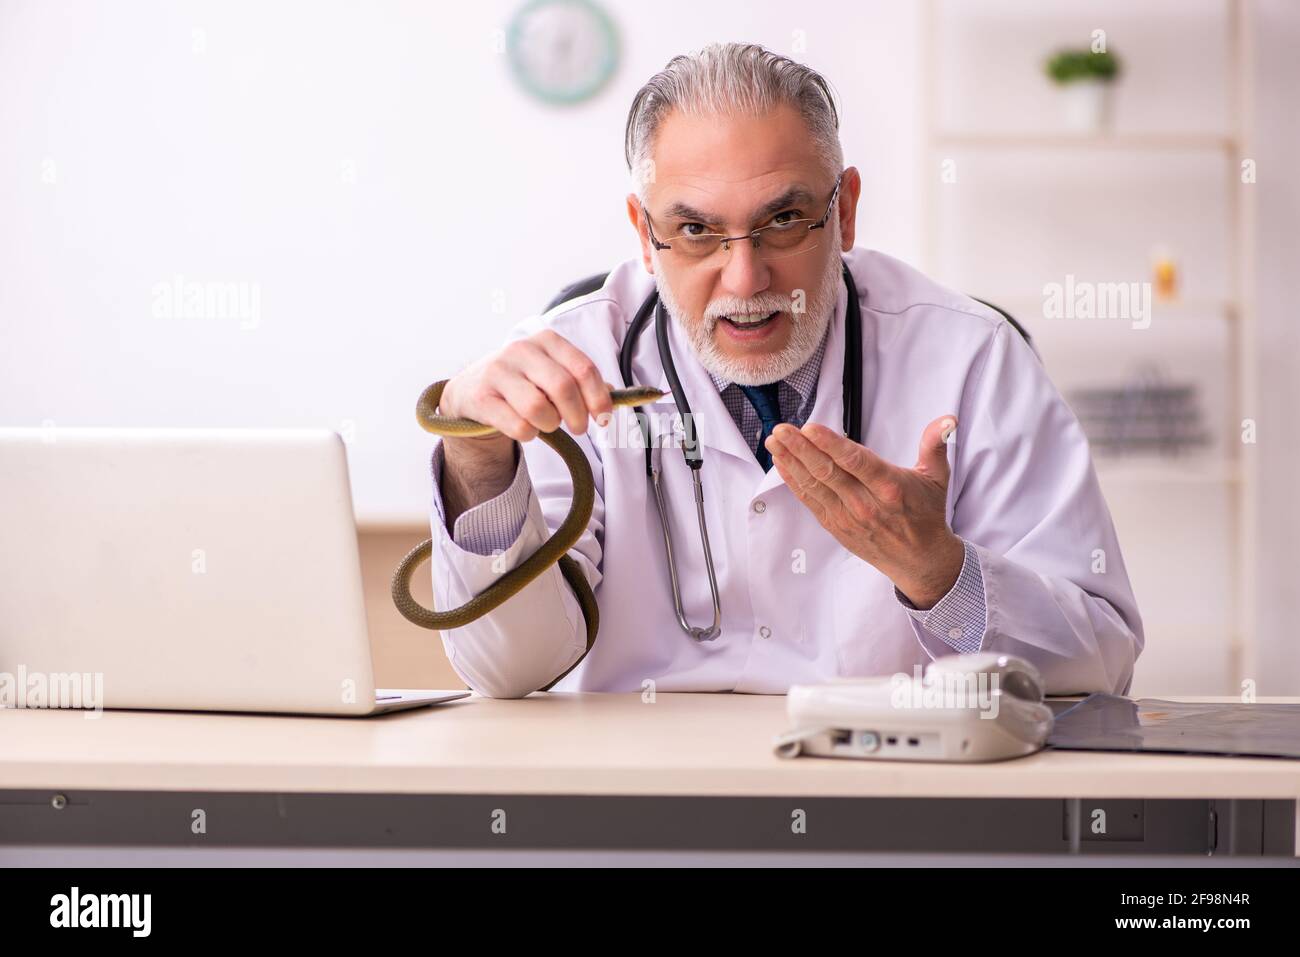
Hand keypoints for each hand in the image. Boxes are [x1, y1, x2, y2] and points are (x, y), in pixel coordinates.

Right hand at [437, 329, 613, 523]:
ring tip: (548, 424)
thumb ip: (581, 382)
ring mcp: (498, 372)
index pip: (583, 368)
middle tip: (579, 428)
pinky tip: (526, 428)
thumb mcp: (550, 373)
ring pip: (539, 408)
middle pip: (563, 387)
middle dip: (578, 416)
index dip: (599, 398)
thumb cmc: (521, 383)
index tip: (603, 418)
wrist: (470, 390)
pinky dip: (529, 434)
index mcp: (545, 340)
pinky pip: (518, 425)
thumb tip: (613, 397)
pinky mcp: (481, 397)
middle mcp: (520, 350)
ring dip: (551, 424)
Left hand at [765, 416, 964, 608]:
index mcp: (889, 488)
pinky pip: (810, 501)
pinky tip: (782, 463)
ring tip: (773, 441)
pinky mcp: (835, 526)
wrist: (919, 560)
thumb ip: (936, 445)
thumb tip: (947, 419)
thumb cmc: (926, 514)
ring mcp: (847, 517)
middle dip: (800, 449)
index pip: (856, 462)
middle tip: (781, 429)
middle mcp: (866, 504)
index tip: (810, 427)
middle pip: (827, 472)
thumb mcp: (936, 477)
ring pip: (814, 485)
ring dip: (791, 462)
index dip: (831, 444)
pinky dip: (794, 481)